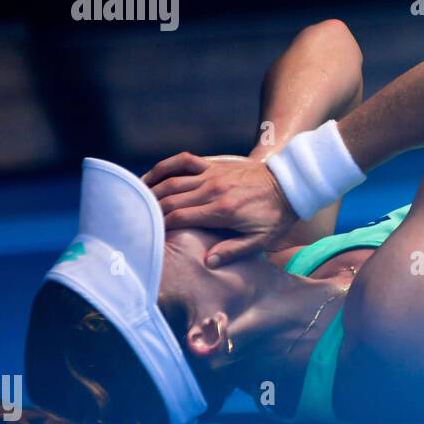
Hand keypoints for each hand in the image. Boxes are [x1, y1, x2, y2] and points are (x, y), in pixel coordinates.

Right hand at [143, 153, 298, 266]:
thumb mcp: (261, 240)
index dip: (160, 227)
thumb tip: (208, 262)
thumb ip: (234, 251)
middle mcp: (212, 190)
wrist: (290, 184)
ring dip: (150, 190)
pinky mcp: (215, 164)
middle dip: (149, 211)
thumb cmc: (276, 215)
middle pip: (170, 200)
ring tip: (134, 201)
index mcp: (221, 211)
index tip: (147, 236)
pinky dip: (165, 166)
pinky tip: (151, 175)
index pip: (179, 218)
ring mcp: (212, 174)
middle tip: (133, 221)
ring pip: (171, 180)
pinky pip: (184, 161)